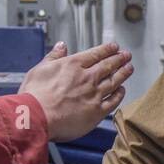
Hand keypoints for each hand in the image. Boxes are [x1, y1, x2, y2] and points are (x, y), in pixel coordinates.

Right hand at [19, 41, 133, 141]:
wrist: (37, 117)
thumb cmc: (34, 96)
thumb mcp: (39, 69)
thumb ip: (53, 57)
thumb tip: (61, 46)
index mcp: (73, 65)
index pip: (95, 54)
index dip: (106, 49)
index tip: (114, 47)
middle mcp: (87, 78)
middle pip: (108, 66)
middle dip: (119, 59)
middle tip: (127, 55)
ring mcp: (93, 95)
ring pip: (113, 81)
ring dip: (123, 73)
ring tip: (130, 68)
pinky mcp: (96, 112)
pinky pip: (112, 101)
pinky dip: (119, 95)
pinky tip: (122, 91)